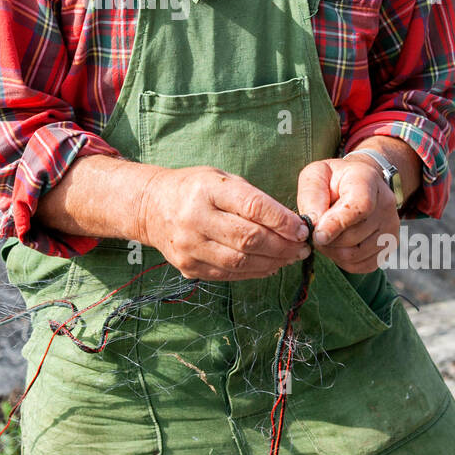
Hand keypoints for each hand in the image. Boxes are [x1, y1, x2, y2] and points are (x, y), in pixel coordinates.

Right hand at [135, 166, 310, 280]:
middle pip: (248, 239)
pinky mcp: (188, 267)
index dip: (282, 221)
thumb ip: (253, 199)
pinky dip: (254, 272)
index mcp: (206, 190)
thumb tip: (291, 225)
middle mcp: (195, 219)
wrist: (151, 207)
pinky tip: (270, 265)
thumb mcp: (221, 179)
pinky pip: (229, 275)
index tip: (302, 228)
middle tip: (303, 247)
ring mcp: (189, 246)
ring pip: (240, 262)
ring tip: (291, 257)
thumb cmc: (195, 189)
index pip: (252, 207)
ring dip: (273, 262)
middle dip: (283, 246)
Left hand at [296, 156, 398, 274]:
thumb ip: (312, 196)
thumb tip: (313, 224)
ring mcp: (391, 227)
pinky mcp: (390, 245)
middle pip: (353, 236)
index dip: (337, 224)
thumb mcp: (317, 174)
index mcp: (367, 181)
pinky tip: (338, 246)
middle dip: (326, 240)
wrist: (362, 180)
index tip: (318, 235)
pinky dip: (345, 261)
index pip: (360, 207)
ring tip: (326, 237)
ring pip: (356, 254)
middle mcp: (385, 205)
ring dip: (333, 252)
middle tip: (314, 232)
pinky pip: (363, 265)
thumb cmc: (335, 178)